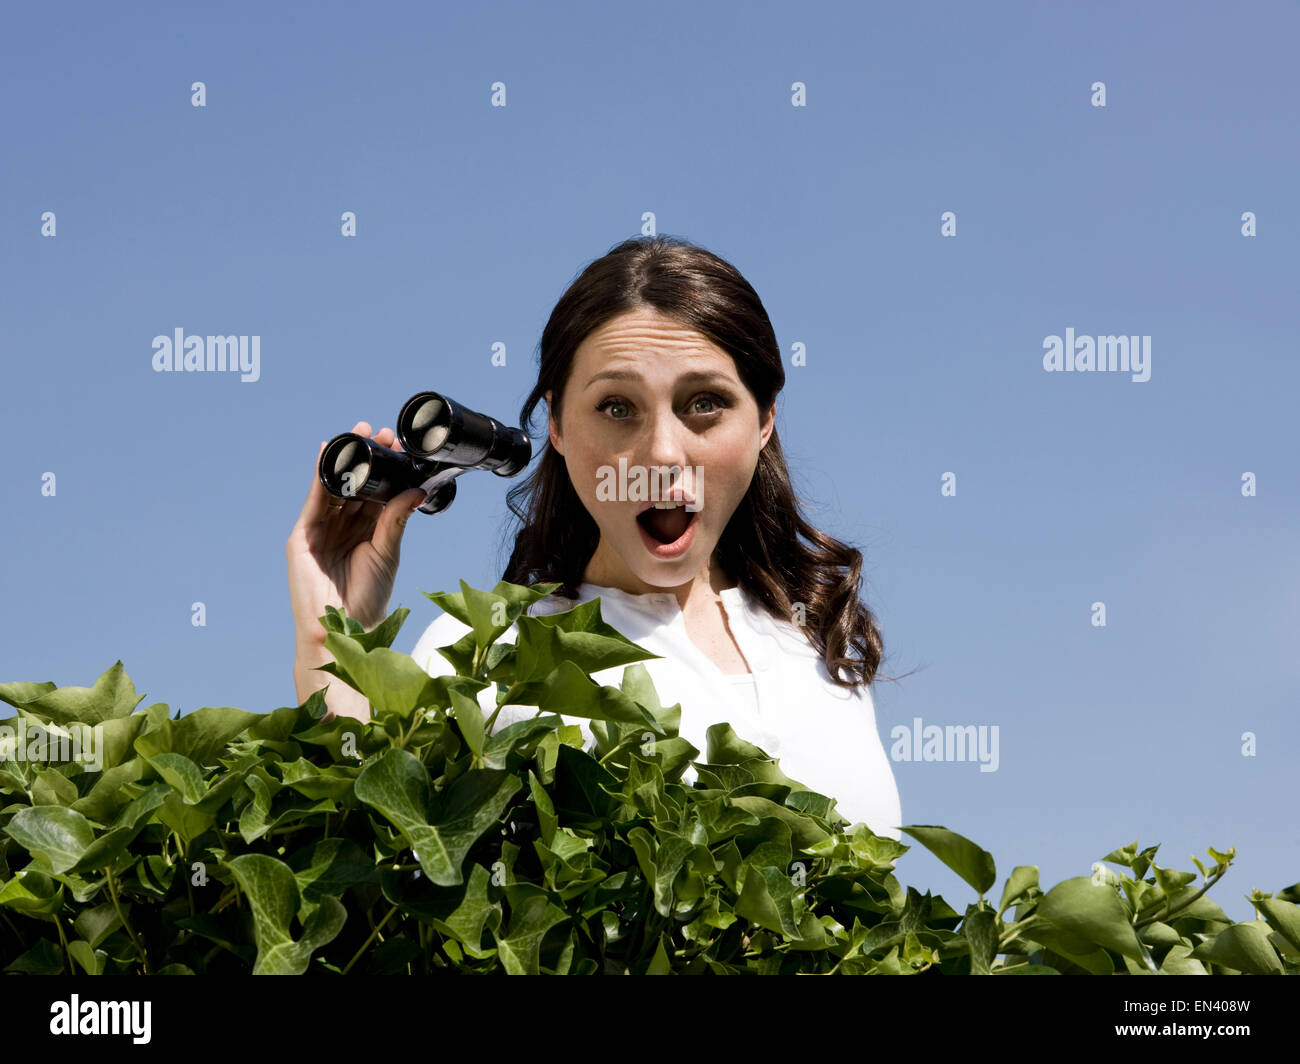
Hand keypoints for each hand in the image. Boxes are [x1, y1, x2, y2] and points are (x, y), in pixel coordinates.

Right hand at [286, 421, 427, 646]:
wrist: (344, 628)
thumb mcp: (387, 552)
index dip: (386, 469)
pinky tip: (328, 453)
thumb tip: (416, 489)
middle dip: (367, 457)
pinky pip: (313, 499)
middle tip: (382, 432)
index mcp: (366, 531)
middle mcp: (343, 527)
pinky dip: (319, 475)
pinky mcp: (303, 536)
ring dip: (346, 459)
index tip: (399, 445)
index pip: (375, 492)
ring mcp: (321, 530)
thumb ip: (396, 519)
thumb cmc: (367, 598)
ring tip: (360, 433)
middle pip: (355, 484)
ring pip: (334, 486)